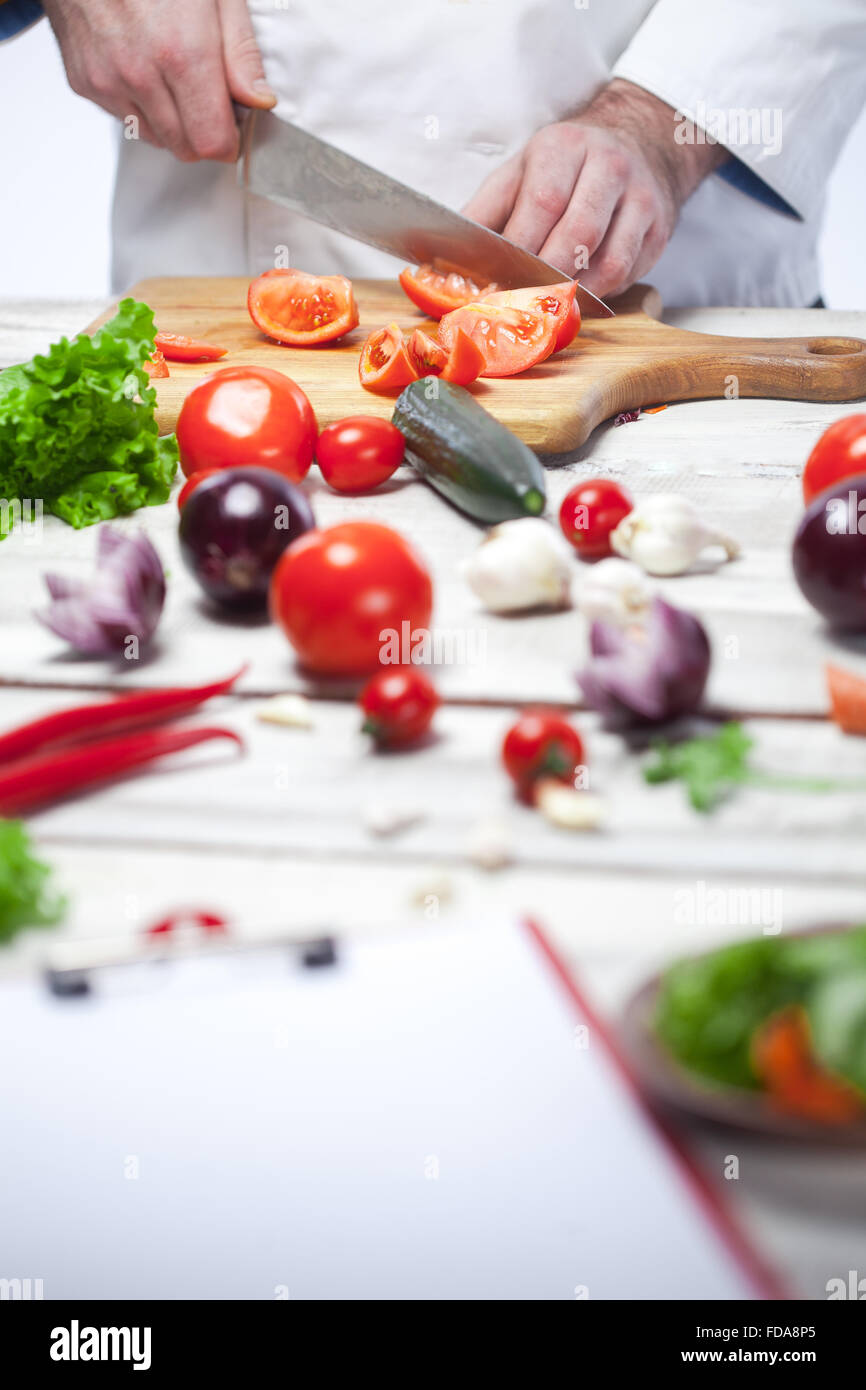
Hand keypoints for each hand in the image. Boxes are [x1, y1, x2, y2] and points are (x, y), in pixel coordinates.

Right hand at [42, 0, 275, 162]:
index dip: (230, 139)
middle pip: (186, 148)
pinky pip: (125, 118)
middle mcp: (139, 73)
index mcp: (180, 50)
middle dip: (203, 131)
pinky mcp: (84, 81)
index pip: (212, 141)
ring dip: (172, 120)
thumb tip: (259, 100)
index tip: (235, 123)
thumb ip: (241, 51)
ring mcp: (107, 80)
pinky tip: (144, 66)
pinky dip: (141, 104)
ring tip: (173, 72)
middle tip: (208, 93)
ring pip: (156, 138)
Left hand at [463, 79, 726, 297]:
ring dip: (575, 292)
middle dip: (545, 277)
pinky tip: (580, 293)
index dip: (518, 250)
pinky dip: (601, 292)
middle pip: (577, 237)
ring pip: (609, 263)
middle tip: (521, 303)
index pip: (542, 204)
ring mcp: (641, 198)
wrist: (639, 141)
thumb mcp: (518, 173)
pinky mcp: (659, 230)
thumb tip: (443, 256)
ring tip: (548, 305)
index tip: (496, 282)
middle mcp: (608, 166)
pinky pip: (628, 273)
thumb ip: (484, 211)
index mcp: (564, 147)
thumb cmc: (564, 167)